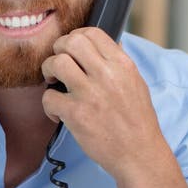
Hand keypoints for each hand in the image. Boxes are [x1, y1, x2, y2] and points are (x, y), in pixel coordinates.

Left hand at [41, 26, 164, 180]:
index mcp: (122, 65)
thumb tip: (102, 47)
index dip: (75, 37)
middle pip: (71, 42)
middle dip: (58, 50)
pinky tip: (58, 112)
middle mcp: (106, 75)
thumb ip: (117, 65)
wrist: (139, 154)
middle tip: (58, 65)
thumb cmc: (137, 122)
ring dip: (49, 71)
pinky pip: (48, 97)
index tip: (70, 49)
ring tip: (54, 83)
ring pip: (56, 63)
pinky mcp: (76, 115)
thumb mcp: (136, 84)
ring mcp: (90, 94)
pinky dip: (48, 105)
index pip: (92, 33)